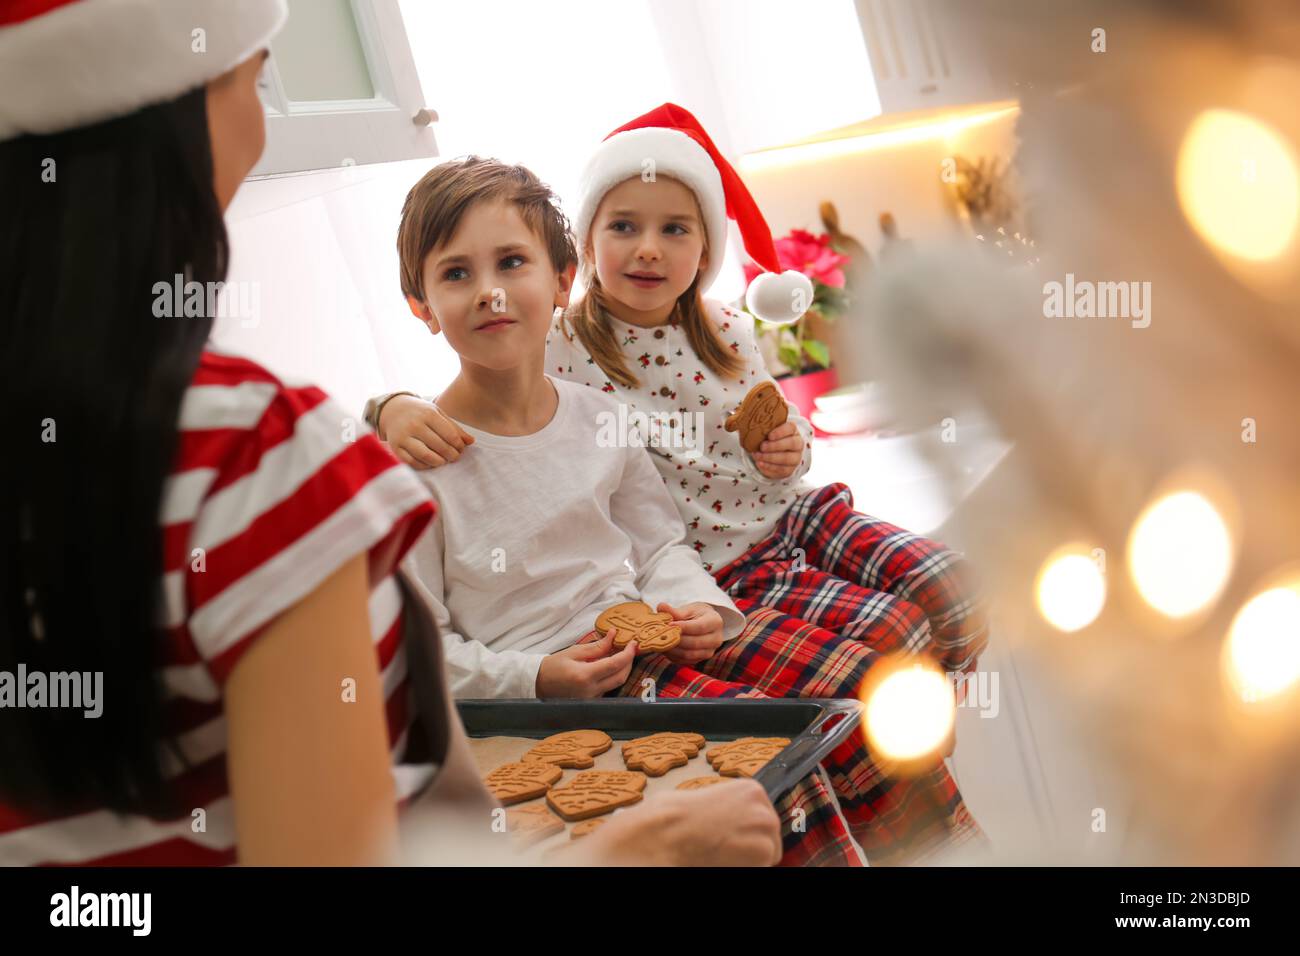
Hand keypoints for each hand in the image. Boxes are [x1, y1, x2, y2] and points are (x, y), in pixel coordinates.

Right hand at [379, 394, 473, 469]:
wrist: (393, 410)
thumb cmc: (421, 413)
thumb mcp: (438, 414)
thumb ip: (454, 428)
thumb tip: (471, 442)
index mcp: (428, 414)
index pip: (449, 434)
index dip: (458, 445)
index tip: (461, 448)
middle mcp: (415, 425)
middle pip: (439, 446)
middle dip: (451, 455)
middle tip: (454, 457)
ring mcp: (403, 436)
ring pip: (425, 455)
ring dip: (438, 462)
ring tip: (443, 461)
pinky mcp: (395, 447)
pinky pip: (412, 462)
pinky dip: (424, 466)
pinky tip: (430, 463)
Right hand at [535, 628, 637, 697]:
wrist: (538, 683)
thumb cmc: (553, 666)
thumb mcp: (574, 651)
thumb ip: (597, 646)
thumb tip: (614, 635)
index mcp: (585, 676)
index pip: (615, 664)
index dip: (628, 653)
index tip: (633, 643)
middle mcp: (590, 690)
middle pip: (621, 677)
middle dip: (629, 662)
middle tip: (630, 648)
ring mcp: (591, 698)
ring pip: (616, 684)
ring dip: (622, 669)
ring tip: (621, 655)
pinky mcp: (591, 701)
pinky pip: (608, 688)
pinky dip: (613, 676)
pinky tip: (610, 666)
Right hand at [582, 780, 782, 865]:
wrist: (668, 830)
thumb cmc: (677, 815)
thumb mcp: (709, 798)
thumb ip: (730, 807)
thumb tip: (735, 821)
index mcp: (751, 789)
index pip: (763, 819)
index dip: (748, 833)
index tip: (733, 839)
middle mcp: (764, 805)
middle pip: (769, 837)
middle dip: (751, 847)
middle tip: (725, 850)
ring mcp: (767, 827)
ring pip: (767, 855)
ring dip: (749, 859)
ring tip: (722, 854)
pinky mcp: (765, 850)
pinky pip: (760, 867)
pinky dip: (744, 867)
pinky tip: (723, 861)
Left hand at [657, 602, 723, 665]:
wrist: (704, 624)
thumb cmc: (696, 614)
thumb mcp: (688, 609)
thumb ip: (675, 611)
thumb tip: (661, 606)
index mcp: (715, 622)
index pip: (699, 627)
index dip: (683, 627)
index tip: (669, 624)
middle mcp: (716, 639)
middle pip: (694, 643)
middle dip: (676, 639)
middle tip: (662, 634)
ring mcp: (709, 652)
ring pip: (689, 654)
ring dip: (673, 649)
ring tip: (661, 641)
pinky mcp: (700, 660)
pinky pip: (684, 661)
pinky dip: (673, 656)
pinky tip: (665, 647)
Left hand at [753, 421, 803, 478]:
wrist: (774, 452)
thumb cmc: (769, 438)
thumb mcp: (766, 430)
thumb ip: (758, 426)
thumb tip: (736, 422)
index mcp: (792, 430)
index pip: (791, 428)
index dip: (781, 431)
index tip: (769, 436)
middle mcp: (797, 443)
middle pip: (792, 443)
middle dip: (775, 445)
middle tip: (762, 447)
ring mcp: (795, 457)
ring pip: (787, 458)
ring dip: (770, 458)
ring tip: (757, 456)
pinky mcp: (790, 469)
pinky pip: (781, 469)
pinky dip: (769, 467)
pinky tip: (760, 463)